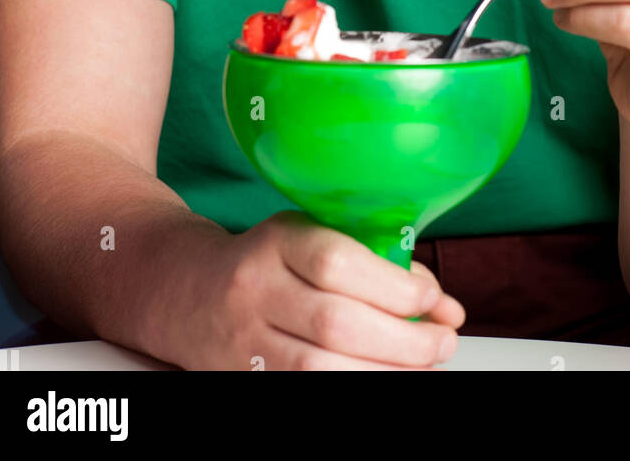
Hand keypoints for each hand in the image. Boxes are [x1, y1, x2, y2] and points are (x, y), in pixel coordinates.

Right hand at [168, 210, 464, 369]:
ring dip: (386, 372)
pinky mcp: (246, 379)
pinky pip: (305, 392)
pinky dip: (355, 387)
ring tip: (424, 365)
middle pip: (335, 323)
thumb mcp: (309, 236)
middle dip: (403, 340)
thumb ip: (372, 261)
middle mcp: (256, 290)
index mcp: (277, 241)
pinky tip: (385, 379)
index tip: (430, 296)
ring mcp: (247, 341)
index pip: (335, 262)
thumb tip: (443, 304)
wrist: (186, 290)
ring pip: (320, 370)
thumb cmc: (266, 259)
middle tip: (442, 341)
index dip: (392, 285)